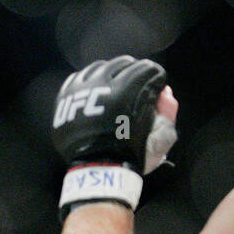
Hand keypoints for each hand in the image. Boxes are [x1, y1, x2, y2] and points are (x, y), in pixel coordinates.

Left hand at [53, 56, 177, 214]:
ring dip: (111, 74)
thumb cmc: (132, 154)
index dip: (154, 76)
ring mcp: (79, 91)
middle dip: (133, 72)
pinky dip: (90, 81)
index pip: (146, 69)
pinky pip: (79, 77)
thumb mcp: (160, 139)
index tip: (155, 83)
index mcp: (125, 94)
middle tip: (137, 85)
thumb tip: (165, 91)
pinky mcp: (65, 97)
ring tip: (117, 87)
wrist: (98, 169)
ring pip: (99, 67)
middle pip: (122, 64)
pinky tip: (97, 89)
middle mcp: (100, 87)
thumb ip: (168, 111)